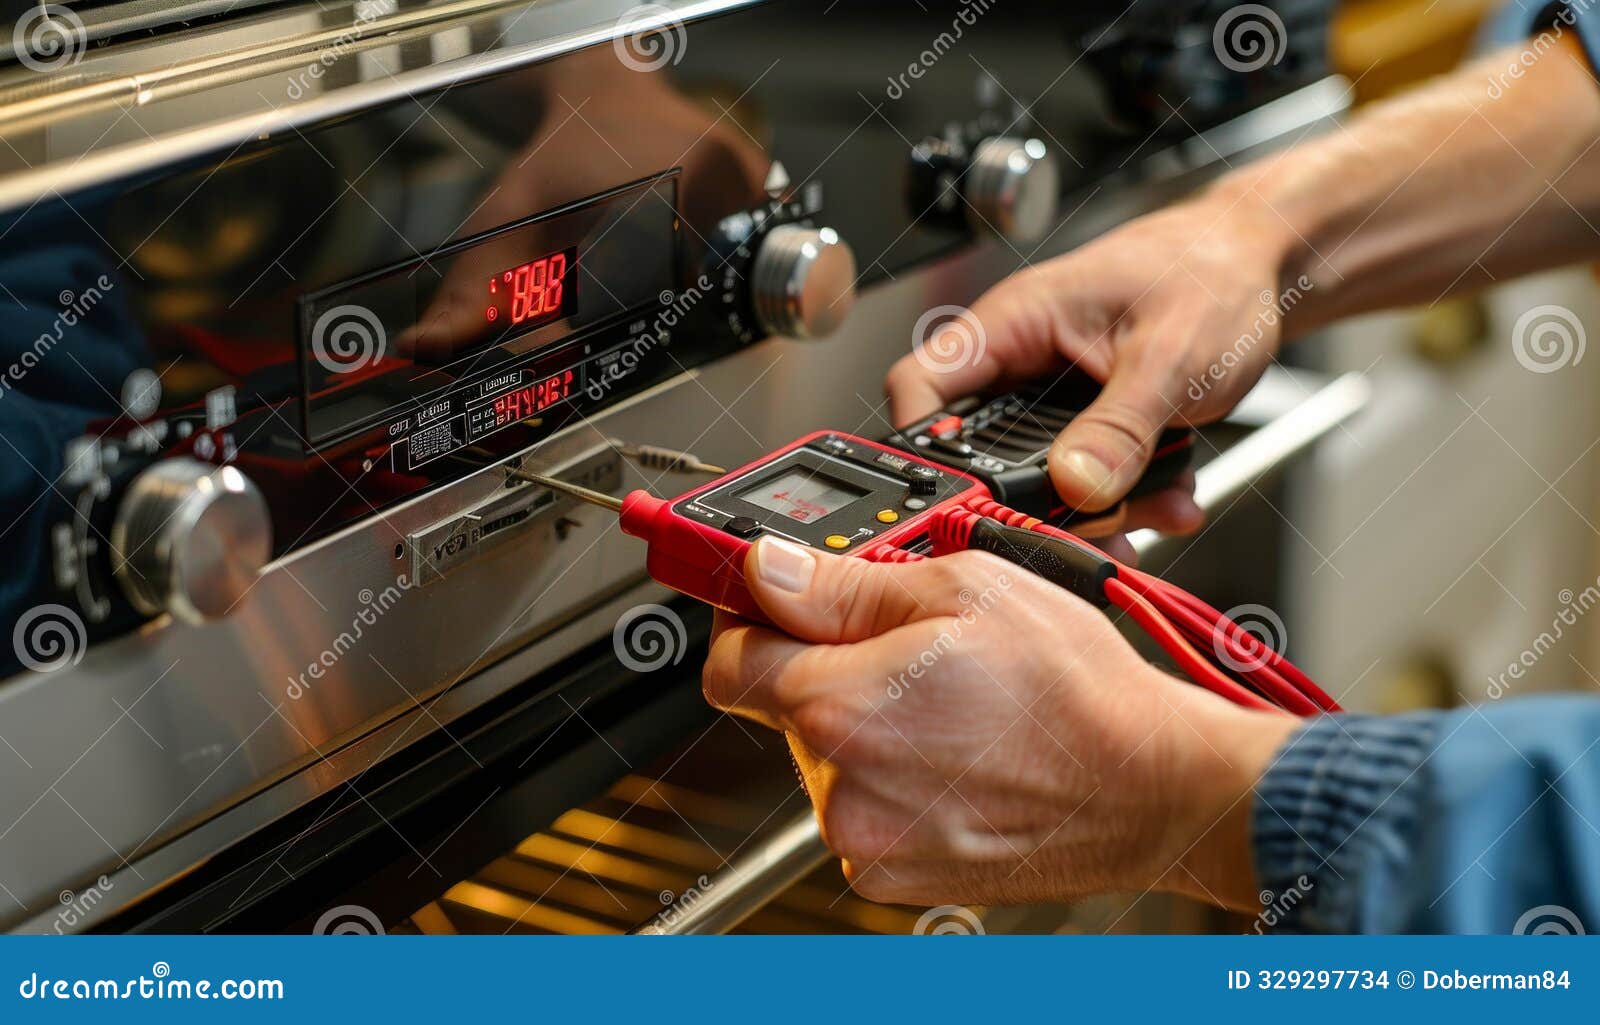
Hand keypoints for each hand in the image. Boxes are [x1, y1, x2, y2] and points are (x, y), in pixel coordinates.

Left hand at [702, 537, 1298, 909]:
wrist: (1152, 788)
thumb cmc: (1077, 693)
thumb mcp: (966, 588)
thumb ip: (845, 584)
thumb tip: (770, 570)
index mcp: (841, 706)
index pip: (728, 659)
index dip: (749, 615)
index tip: (771, 598)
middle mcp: (839, 786)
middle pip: (779, 704)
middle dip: (823, 663)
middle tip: (901, 641)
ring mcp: (863, 839)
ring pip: (822, 754)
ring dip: (860, 720)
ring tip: (945, 701)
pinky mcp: (892, 874)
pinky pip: (858, 804)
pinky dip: (887, 774)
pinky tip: (951, 750)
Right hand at [886, 189, 1298, 520]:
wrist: (1256, 267)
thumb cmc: (1211, 274)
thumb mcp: (1171, 356)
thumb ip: (1122, 427)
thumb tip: (1075, 485)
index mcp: (1014, 321)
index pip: (922, 386)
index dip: (919, 449)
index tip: (956, 500)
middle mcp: (1019, 359)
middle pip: (976, 453)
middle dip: (1030, 502)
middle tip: (1085, 524)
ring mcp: (1048, 395)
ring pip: (1033, 478)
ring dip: (1092, 510)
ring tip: (1149, 509)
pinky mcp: (1081, 423)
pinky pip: (1079, 479)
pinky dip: (1123, 500)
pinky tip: (1167, 496)